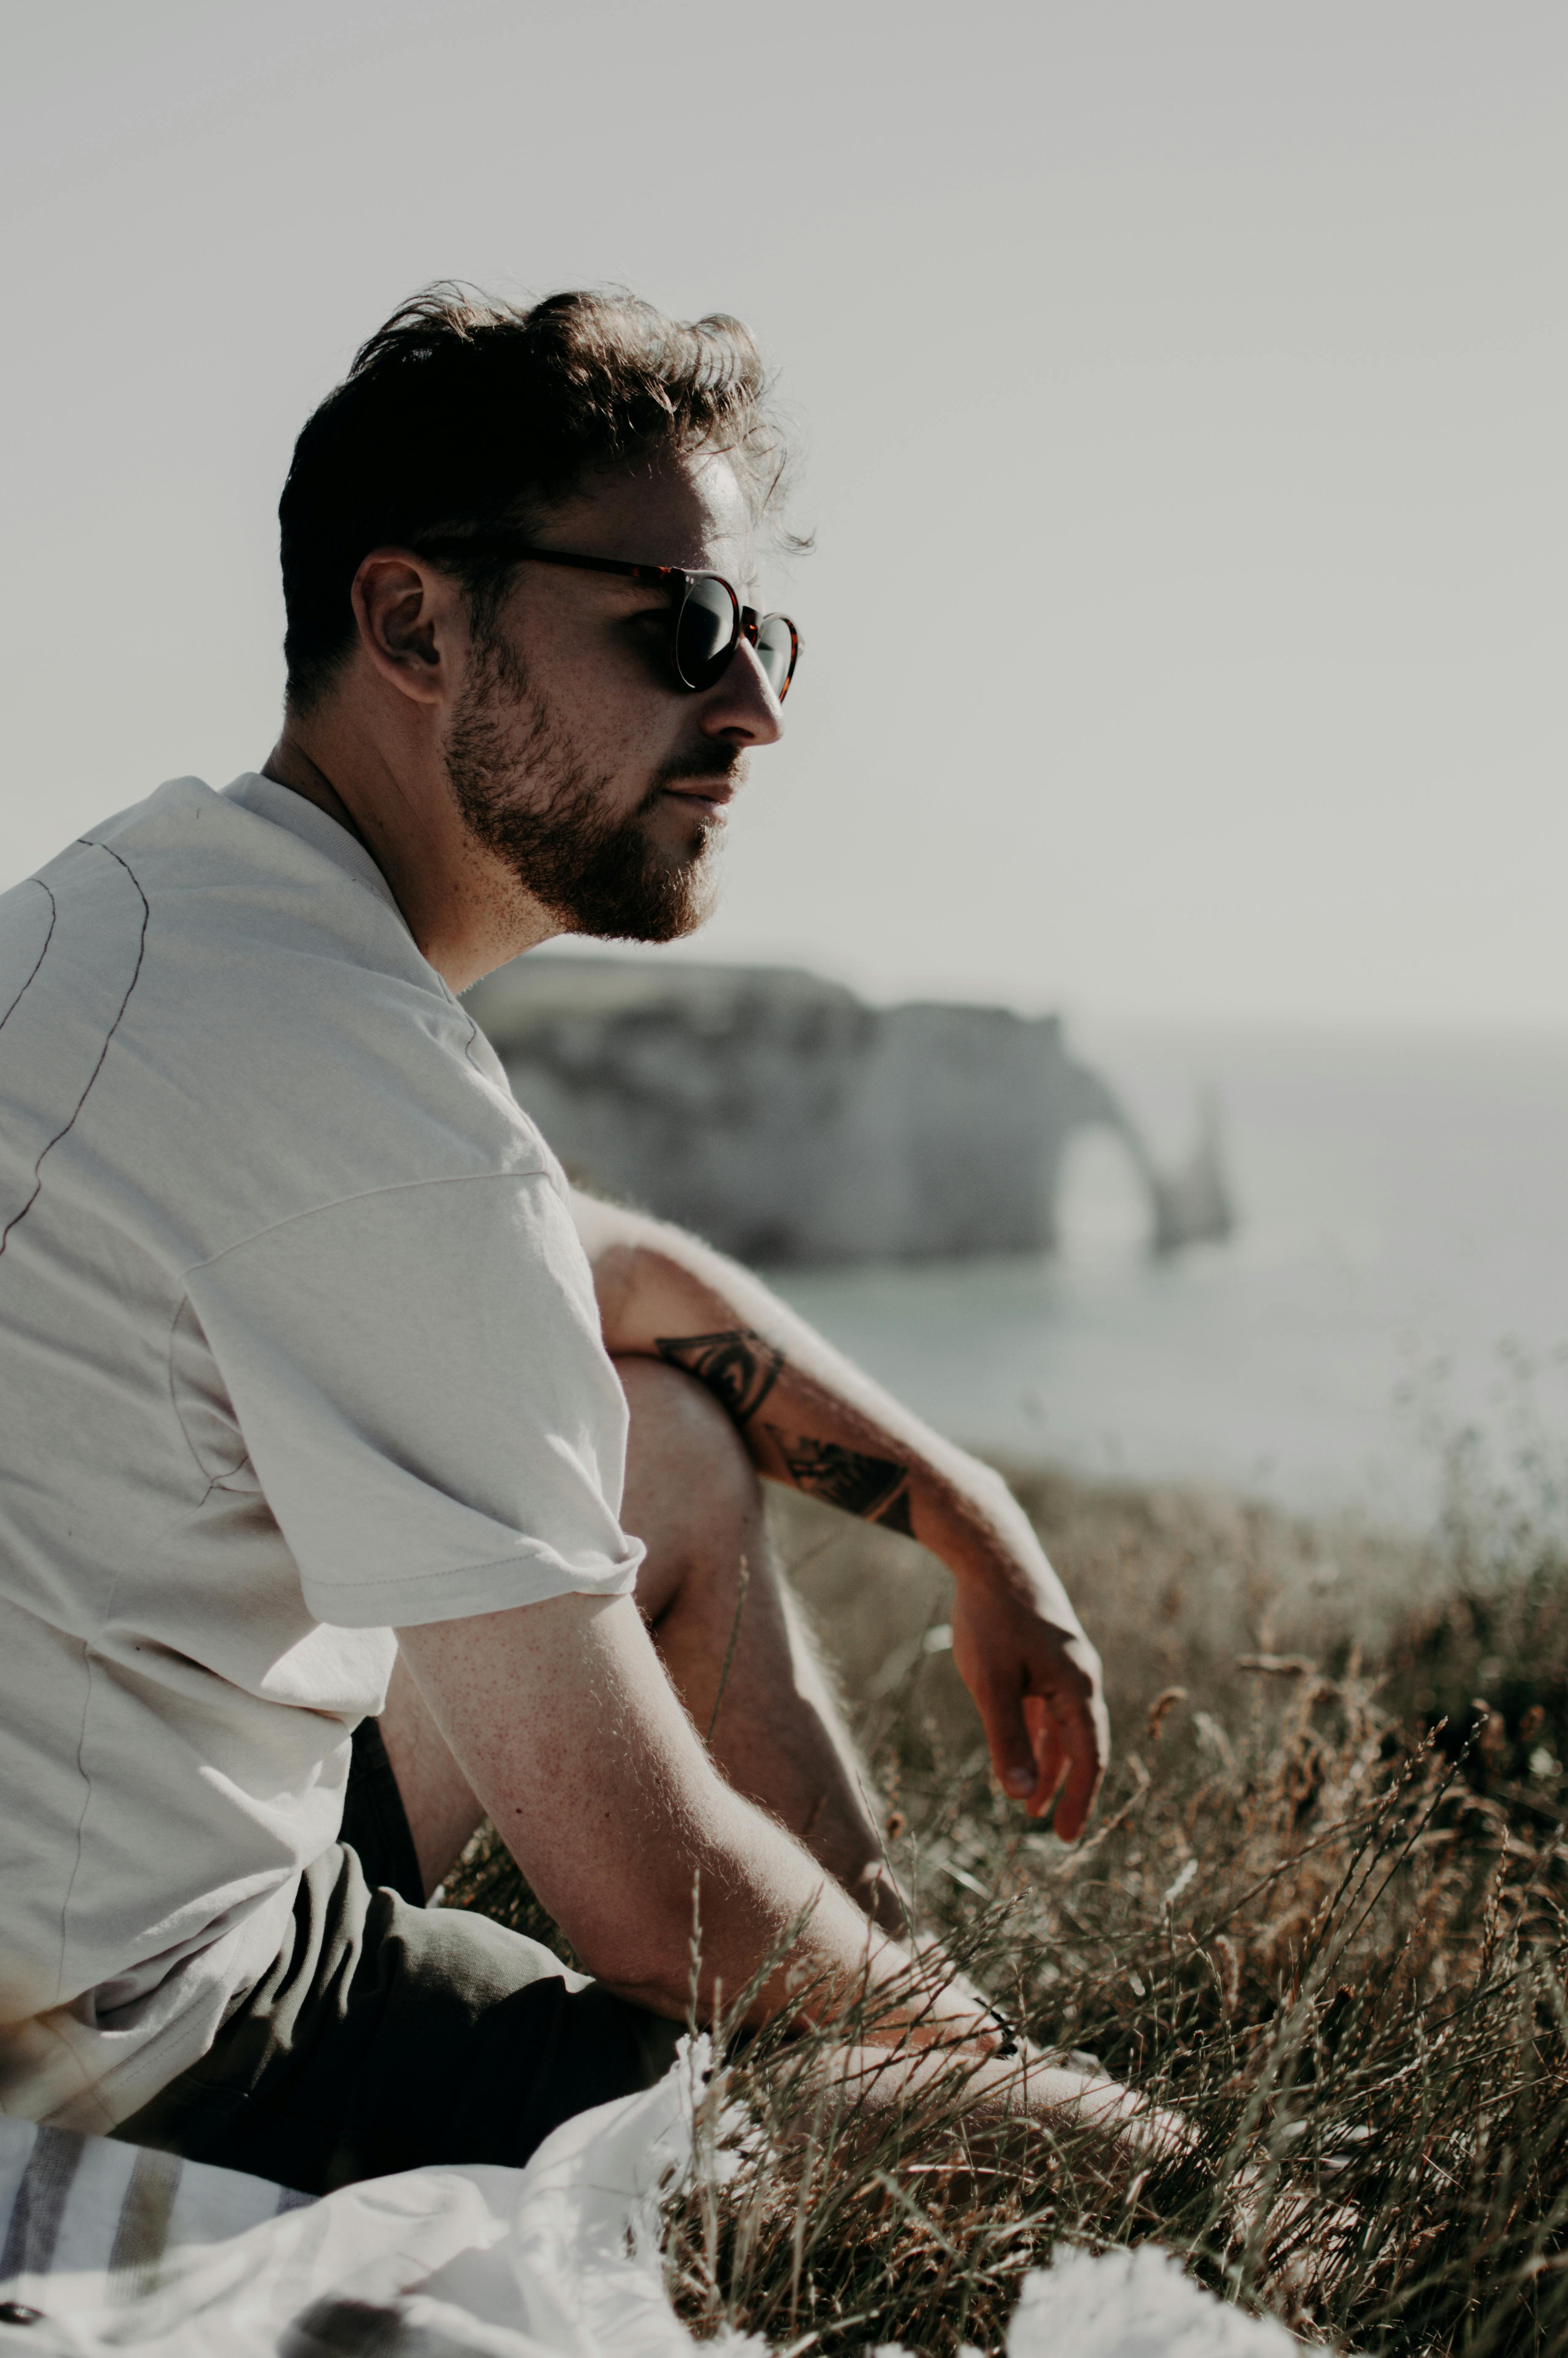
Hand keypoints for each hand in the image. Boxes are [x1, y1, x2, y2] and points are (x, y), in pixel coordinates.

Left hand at [947, 1571, 1108, 1838]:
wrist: (994, 1557)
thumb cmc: (992, 1618)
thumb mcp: (991, 1683)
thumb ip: (1007, 1739)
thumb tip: (1023, 1797)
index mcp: (1077, 1686)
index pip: (1089, 1756)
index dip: (1080, 1799)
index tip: (1067, 1837)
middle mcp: (1080, 1678)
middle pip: (1083, 1746)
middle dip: (1070, 1789)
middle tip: (1056, 1830)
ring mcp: (1065, 1667)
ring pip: (1065, 1729)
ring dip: (1051, 1767)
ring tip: (1032, 1807)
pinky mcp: (1047, 1658)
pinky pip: (1050, 1709)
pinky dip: (1039, 1738)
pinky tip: (1025, 1759)